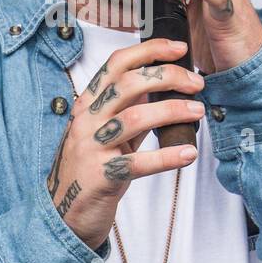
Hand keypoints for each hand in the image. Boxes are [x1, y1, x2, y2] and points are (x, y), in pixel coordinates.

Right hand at [45, 37, 205, 250]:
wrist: (63, 214)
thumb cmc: (90, 170)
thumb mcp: (105, 132)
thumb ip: (128, 109)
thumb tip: (159, 84)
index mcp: (87, 104)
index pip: (116, 64)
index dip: (149, 51)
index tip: (179, 48)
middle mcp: (87, 121)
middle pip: (128, 84)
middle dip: (168, 77)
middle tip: (196, 84)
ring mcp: (92, 147)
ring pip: (135, 118)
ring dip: (172, 111)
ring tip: (197, 112)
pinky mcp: (102, 176)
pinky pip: (138, 162)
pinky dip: (167, 156)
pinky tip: (188, 154)